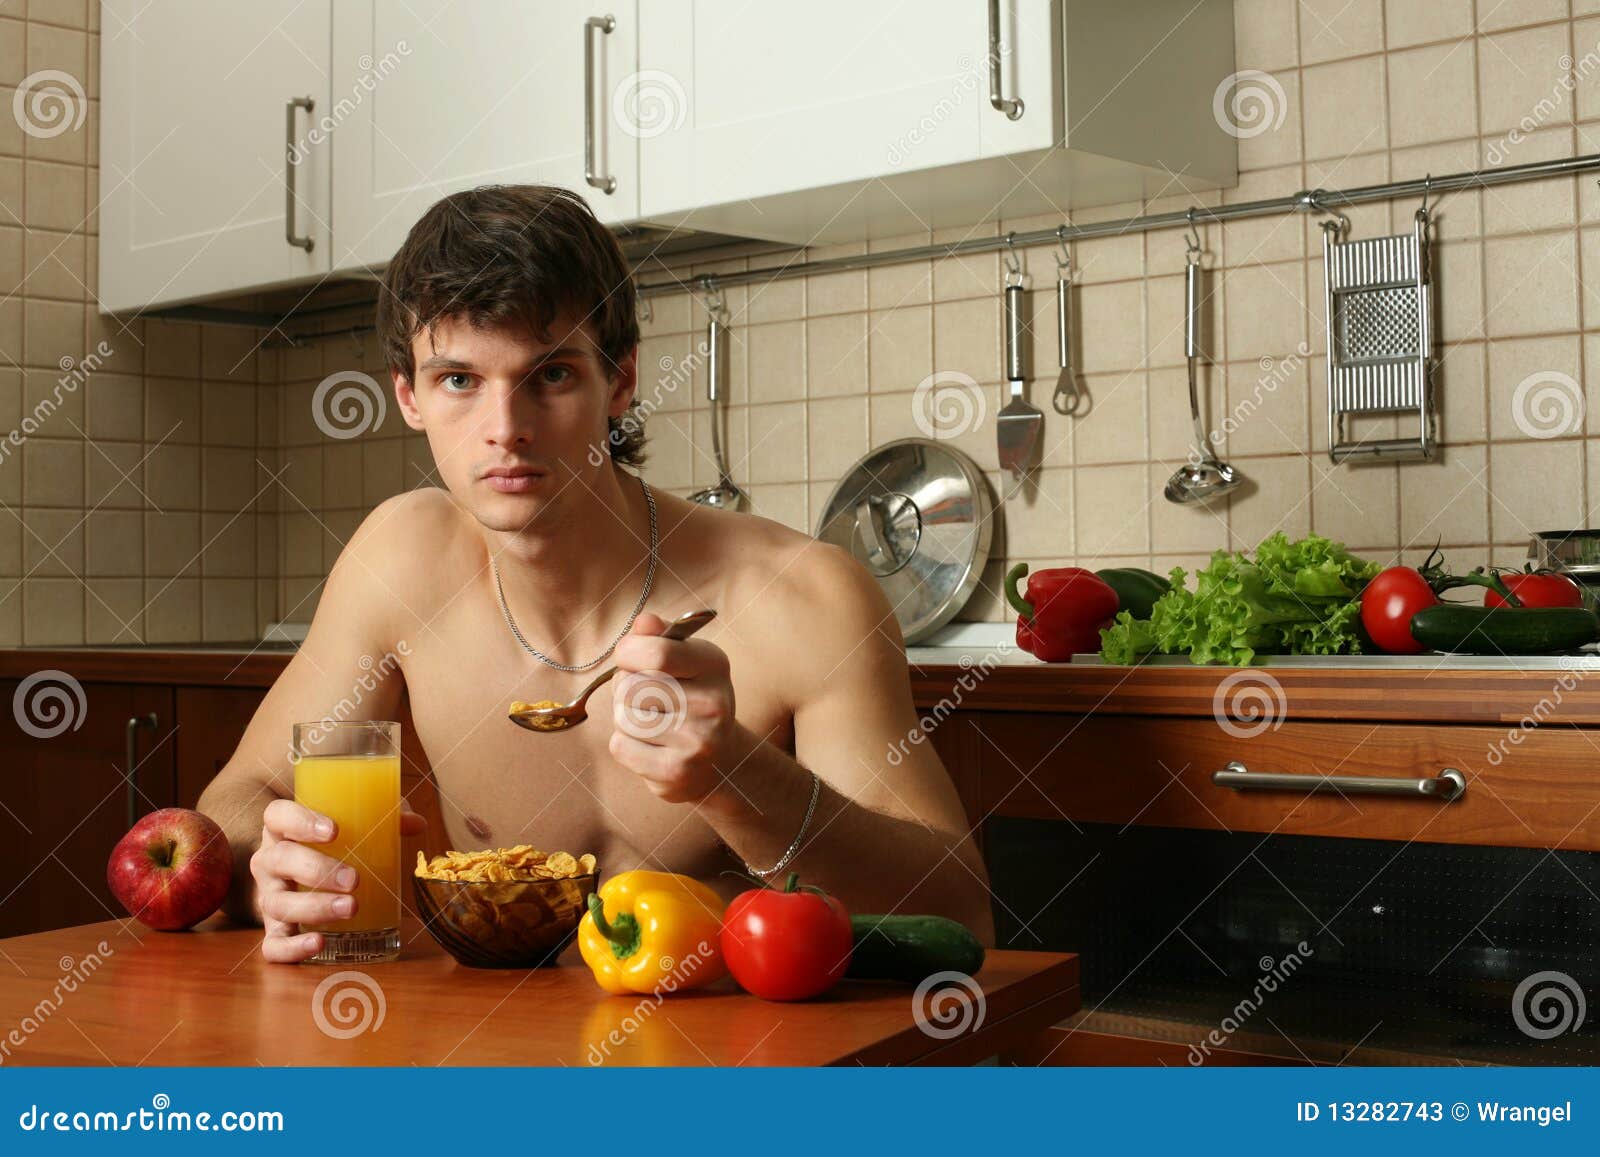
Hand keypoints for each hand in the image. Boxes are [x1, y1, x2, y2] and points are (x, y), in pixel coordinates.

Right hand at [250, 797, 425, 963]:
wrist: (300, 882)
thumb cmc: (333, 847)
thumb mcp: (354, 826)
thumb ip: (384, 819)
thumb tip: (418, 824)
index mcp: (283, 829)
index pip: (278, 816)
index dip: (300, 820)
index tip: (334, 830)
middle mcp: (270, 862)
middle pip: (279, 860)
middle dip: (317, 870)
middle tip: (354, 879)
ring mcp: (268, 897)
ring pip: (277, 903)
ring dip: (314, 907)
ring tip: (350, 907)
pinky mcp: (273, 931)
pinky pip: (272, 944)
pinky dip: (291, 947)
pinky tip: (318, 942)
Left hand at [609, 611, 743, 804]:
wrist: (717, 759)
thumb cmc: (690, 698)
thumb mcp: (684, 659)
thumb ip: (659, 637)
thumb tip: (644, 622)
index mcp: (714, 665)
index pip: (657, 653)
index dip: (628, 652)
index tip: (628, 656)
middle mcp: (713, 703)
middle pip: (631, 687)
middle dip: (624, 688)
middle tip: (643, 695)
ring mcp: (697, 741)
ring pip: (623, 718)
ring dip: (625, 718)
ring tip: (650, 721)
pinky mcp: (677, 772)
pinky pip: (620, 747)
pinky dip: (625, 744)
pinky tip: (650, 745)